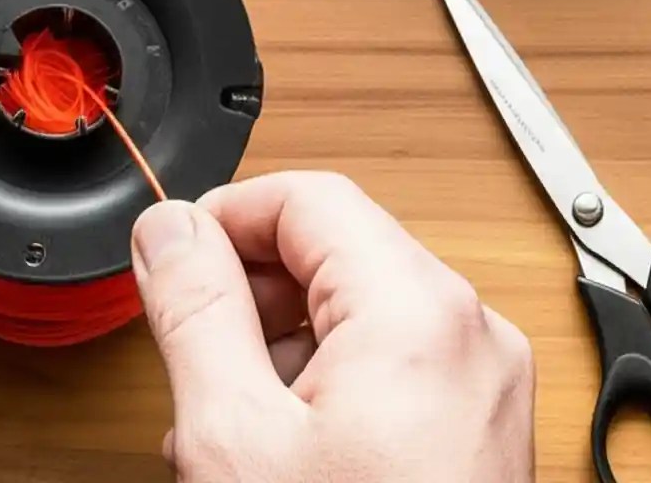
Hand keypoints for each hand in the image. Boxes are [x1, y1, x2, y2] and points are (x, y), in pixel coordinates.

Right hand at [131, 172, 534, 481]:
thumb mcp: (234, 431)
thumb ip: (194, 310)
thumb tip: (169, 231)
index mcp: (417, 312)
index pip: (308, 200)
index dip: (224, 217)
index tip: (171, 256)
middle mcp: (468, 337)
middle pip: (335, 253)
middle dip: (246, 292)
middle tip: (186, 347)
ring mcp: (481, 387)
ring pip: (355, 315)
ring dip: (275, 347)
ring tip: (222, 420)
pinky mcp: (475, 431)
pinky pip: (386, 370)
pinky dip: (319, 387)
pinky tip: (272, 450)